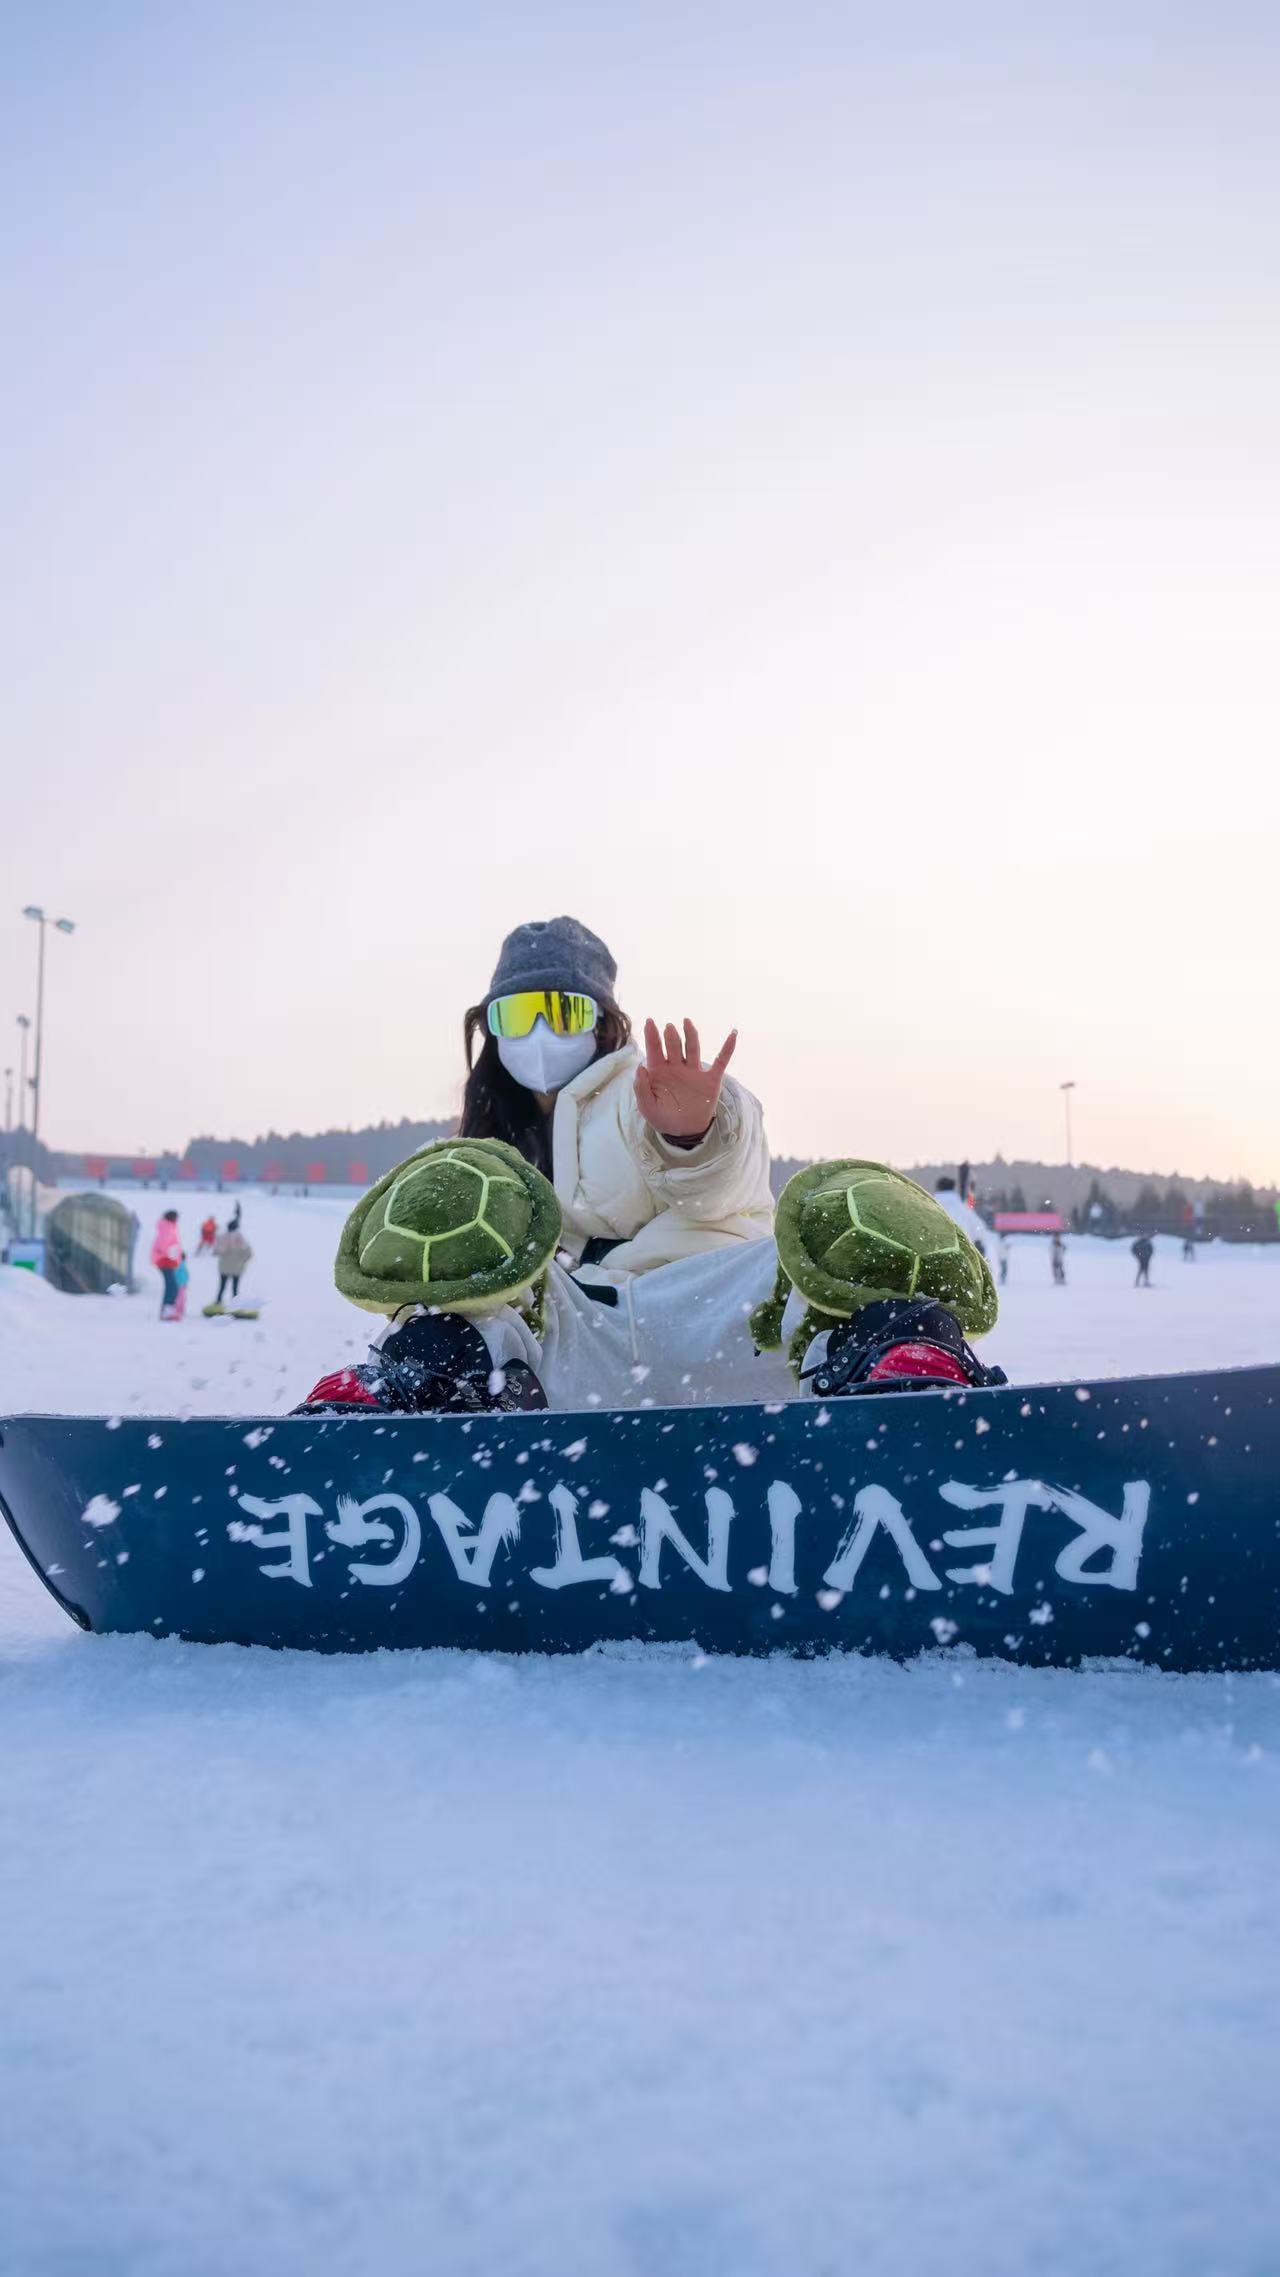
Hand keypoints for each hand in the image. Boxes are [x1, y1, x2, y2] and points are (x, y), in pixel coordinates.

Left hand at [635, 1018, 737, 1139]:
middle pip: (674, 1046)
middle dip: (671, 1037)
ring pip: (692, 1048)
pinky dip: (728, 1048)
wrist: (684, 1131)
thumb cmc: (663, 1117)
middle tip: (669, 1028)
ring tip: (686, 1022)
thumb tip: (641, 1067)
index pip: (654, 1049)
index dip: (651, 1036)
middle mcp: (676, 1067)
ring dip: (690, 1035)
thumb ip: (641, 1088)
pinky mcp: (710, 1080)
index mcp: (659, 1071)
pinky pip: (721, 1061)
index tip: (649, 1021)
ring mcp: (694, 1072)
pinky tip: (733, 1034)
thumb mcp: (647, 1107)